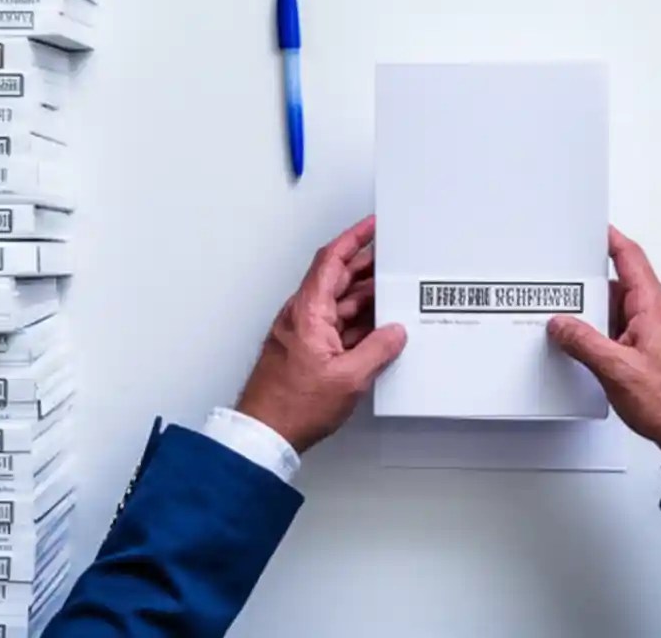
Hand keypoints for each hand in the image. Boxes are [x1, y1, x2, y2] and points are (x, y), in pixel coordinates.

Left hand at [236, 216, 406, 452]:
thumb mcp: (349, 378)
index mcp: (308, 312)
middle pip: (337, 279)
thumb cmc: (293, 406)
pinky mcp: (307, 349)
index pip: (331, 261)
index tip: (372, 227)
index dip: (354, 239)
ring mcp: (304, 332)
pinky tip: (379, 329)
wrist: (265, 433)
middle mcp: (303, 316)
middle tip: (394, 259)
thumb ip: (378, 350)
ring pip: (340, 303)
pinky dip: (359, 322)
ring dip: (366, 297)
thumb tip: (395, 332)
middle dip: (367, 266)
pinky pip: (337, 325)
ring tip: (395, 293)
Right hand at [547, 227, 660, 452]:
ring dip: (600, 317)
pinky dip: (610, 333)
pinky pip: (629, 328)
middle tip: (566, 291)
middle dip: (592, 288)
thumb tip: (562, 325)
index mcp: (654, 307)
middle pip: (621, 284)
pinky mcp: (660, 348)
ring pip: (623, 309)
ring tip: (576, 330)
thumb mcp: (615, 369)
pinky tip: (595, 350)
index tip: (594, 228)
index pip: (630, 257)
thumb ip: (583, 342)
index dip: (610, 239)